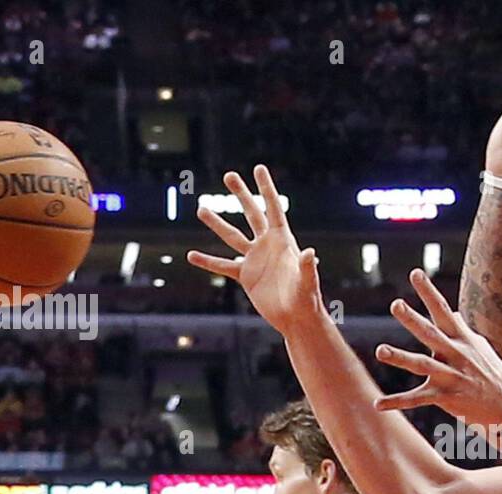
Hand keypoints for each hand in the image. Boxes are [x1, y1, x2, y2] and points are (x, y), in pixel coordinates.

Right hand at [187, 165, 325, 332]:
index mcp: (282, 241)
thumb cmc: (307, 300)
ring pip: (233, 236)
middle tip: (229, 174)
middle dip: (241, 194)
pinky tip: (191, 256)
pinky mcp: (245, 275)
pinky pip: (222, 266)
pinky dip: (208, 261)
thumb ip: (307, 267)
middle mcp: (267, 246)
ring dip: (217, 223)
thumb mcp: (307, 283)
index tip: (258, 168)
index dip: (266, 189)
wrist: (296, 319)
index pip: (273, 209)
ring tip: (201, 208)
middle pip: (251, 214)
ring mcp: (255, 259)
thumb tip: (310, 253)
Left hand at [376, 270, 501, 429]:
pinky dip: (396, 402)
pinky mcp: (446, 398)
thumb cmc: (493, 374)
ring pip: (422, 365)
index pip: (443, 310)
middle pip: (431, 334)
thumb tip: (450, 313)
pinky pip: (417, 400)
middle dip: (413, 319)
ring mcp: (451, 376)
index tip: (415, 273)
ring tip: (380, 350)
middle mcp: (456, 355)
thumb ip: (462, 330)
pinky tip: (377, 404)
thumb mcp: (480, 347)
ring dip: (400, 357)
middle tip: (396, 304)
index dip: (428, 292)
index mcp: (462, 340)